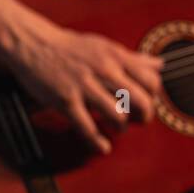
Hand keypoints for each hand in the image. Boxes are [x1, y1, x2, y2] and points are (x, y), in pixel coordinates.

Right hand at [7, 22, 164, 153]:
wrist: (33, 44)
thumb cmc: (72, 47)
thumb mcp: (106, 46)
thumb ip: (134, 59)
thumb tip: (160, 64)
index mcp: (117, 58)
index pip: (151, 81)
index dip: (154, 96)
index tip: (148, 101)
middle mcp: (105, 71)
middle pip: (140, 101)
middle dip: (145, 116)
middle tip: (140, 120)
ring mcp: (85, 87)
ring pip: (117, 115)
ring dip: (122, 127)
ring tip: (119, 127)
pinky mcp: (65, 100)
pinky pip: (86, 127)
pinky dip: (97, 141)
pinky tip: (103, 147)